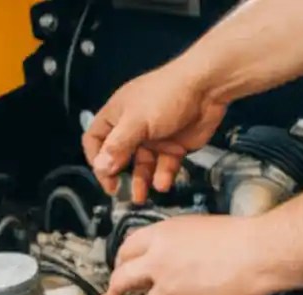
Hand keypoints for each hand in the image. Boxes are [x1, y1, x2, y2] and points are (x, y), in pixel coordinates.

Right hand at [83, 65, 227, 203]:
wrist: (206, 89)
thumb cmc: (166, 96)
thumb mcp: (136, 121)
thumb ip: (118, 147)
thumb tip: (100, 168)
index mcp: (117, 115)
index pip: (95, 139)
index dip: (96, 158)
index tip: (104, 176)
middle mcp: (133, 128)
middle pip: (119, 156)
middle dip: (118, 175)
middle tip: (120, 193)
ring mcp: (154, 138)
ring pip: (142, 165)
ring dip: (141, 181)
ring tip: (141, 197)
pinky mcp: (174, 146)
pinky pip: (164, 166)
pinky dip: (163, 176)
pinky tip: (163, 183)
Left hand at [95, 215, 277, 294]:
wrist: (254, 255)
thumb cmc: (234, 238)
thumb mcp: (192, 228)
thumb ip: (169, 243)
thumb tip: (158, 257)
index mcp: (158, 237)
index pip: (124, 251)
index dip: (121, 264)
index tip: (119, 271)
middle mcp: (157, 263)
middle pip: (121, 281)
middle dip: (114, 293)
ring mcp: (168, 289)